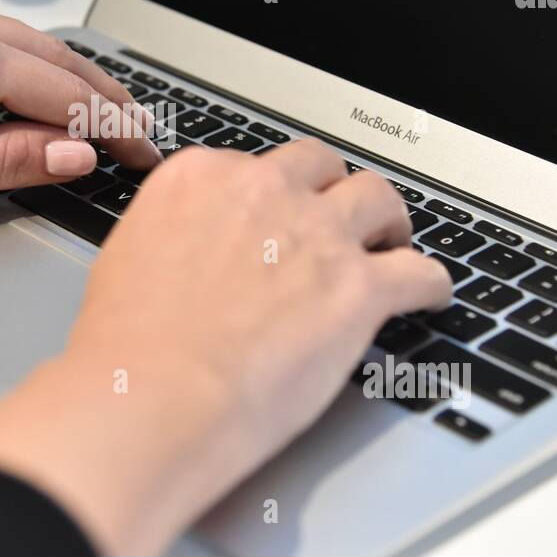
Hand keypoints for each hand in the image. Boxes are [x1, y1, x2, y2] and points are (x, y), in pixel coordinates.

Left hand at [0, 0, 159, 213]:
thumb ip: (9, 159)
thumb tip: (73, 153)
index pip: (64, 93)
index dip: (113, 128)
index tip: (143, 154)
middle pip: (54, 56)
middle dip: (103, 96)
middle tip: (140, 132)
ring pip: (23, 41)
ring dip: (66, 78)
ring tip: (99, 115)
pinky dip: (24, 64)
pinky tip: (32, 91)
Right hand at [0, 140, 451, 553]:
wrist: (152, 391)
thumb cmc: (127, 344)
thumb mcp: (129, 259)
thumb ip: (174, 237)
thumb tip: (192, 254)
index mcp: (201, 178)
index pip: (255, 165)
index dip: (274, 194)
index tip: (278, 215)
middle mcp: (263, 191)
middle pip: (322, 166)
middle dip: (333, 192)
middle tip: (337, 222)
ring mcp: (317, 235)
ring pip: (379, 198)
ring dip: (388, 221)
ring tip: (390, 244)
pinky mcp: (359, 287)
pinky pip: (420, 271)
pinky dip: (430, 284)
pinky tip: (429, 295)